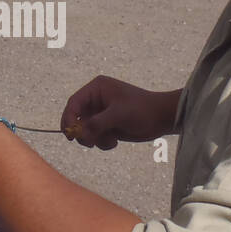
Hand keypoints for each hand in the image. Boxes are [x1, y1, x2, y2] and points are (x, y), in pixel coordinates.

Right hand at [61, 76, 179, 149]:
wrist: (161, 118)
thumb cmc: (142, 110)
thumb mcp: (119, 114)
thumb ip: (98, 123)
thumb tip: (80, 133)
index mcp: (97, 89)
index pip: (74, 103)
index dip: (68, 118)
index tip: (69, 133)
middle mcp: (96, 100)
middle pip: (76, 118)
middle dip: (83, 132)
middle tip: (90, 142)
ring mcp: (100, 113)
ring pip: (85, 130)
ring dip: (95, 139)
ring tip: (110, 140)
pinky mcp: (106, 125)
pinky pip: (95, 137)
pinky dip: (102, 142)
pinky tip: (115, 140)